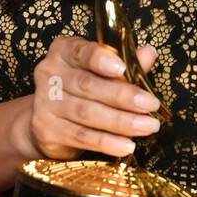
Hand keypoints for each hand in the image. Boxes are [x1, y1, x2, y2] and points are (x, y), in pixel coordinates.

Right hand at [22, 36, 161, 160]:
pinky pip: (82, 136)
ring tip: (147, 125)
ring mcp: (45, 103)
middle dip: (123, 96)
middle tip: (150, 104)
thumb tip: (149, 54)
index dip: (101, 59)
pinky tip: (126, 145)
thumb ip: (126, 64)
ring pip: (86, 112)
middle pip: (88, 85)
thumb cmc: (83, 90)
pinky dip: (107, 142)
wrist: (51, 122)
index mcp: (64, 52)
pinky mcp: (47, 131)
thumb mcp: (104, 72)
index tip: (122, 68)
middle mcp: (50, 74)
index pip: (81, 52)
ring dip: (120, 121)